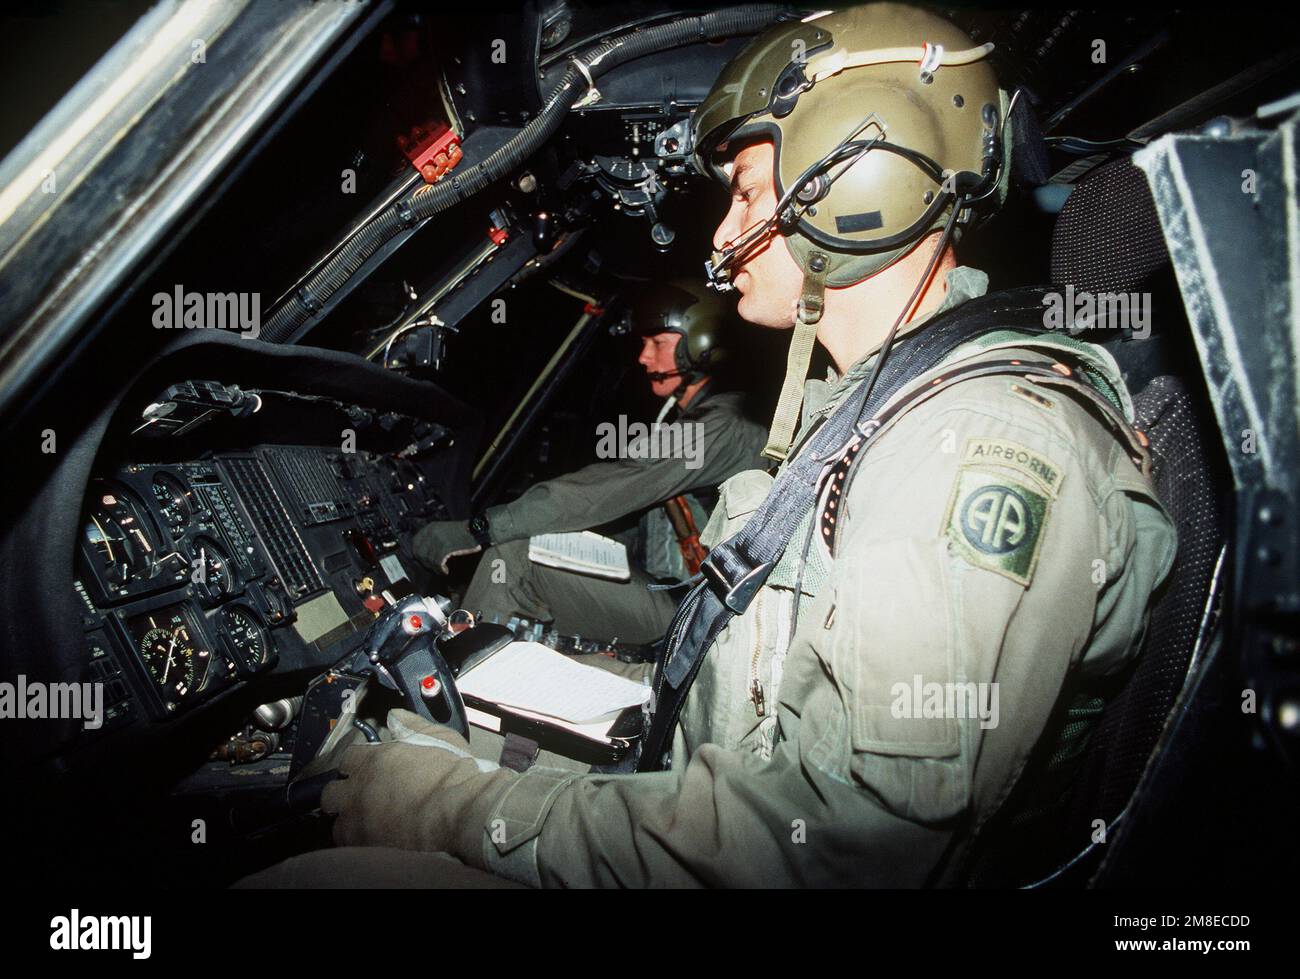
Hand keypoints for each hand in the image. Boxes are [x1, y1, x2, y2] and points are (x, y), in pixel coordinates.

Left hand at [322, 709, 514, 855]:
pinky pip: (349, 843)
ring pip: (337, 821)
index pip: (347, 758)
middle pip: (331, 792)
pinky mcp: (365, 845)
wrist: (462, 811)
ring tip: (367, 821)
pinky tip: (375, 837)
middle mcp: (359, 788)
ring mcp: (359, 819)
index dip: (357, 764)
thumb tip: (394, 716)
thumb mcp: (438, 737)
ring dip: (348, 819)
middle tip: (362, 797)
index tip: (367, 769)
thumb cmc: (453, 773)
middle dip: (343, 793)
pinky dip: (358, 840)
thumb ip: (411, 726)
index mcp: (373, 759)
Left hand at [411, 520, 480, 574]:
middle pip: (419, 552)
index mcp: (430, 527)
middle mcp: (431, 532)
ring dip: (434, 567)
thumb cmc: (463, 532)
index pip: (415, 542)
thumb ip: (432, 539)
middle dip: (425, 562)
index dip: (418, 554)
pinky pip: (437, 563)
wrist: (477, 530)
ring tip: (441, 569)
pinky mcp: (445, 548)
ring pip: (428, 559)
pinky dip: (440, 569)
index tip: (422, 560)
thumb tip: (422, 554)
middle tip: (433, 567)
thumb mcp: (443, 530)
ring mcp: (437, 540)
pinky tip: (445, 570)